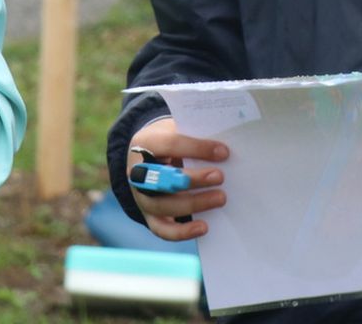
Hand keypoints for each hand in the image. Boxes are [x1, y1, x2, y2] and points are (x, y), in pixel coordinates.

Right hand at [126, 117, 227, 241]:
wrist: (144, 155)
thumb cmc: (169, 141)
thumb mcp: (176, 129)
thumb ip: (194, 136)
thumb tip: (223, 149)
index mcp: (146, 143)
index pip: (171, 145)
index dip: (197, 148)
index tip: (223, 152)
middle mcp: (137, 173)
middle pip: (164, 179)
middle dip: (193, 179)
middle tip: (220, 177)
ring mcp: (141, 196)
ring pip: (164, 205)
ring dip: (194, 204)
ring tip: (220, 198)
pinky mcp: (148, 215)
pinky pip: (162, 229)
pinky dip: (182, 232)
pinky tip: (203, 227)